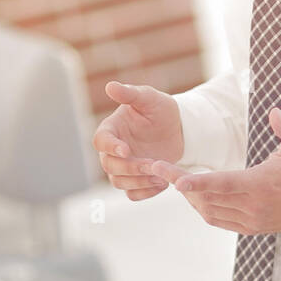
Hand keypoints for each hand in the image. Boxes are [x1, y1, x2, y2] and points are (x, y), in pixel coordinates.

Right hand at [92, 80, 184, 201]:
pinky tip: (162, 183)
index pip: (101, 141)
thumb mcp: (148, 98)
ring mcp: (123, 167)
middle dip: (130, 167)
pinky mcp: (136, 181)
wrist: (179, 129)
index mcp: (111, 130)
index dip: (110, 147)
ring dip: (139, 181)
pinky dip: (146, 192)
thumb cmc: (161, 109)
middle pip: (109, 166)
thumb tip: (110, 86)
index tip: (126, 150)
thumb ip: (130, 94)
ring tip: (161, 175)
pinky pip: (133, 194)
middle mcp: (113, 151)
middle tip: (152, 164)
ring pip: (119, 182)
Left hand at [145, 108, 280, 232]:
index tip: (175, 180)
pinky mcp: (252, 228)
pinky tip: (195, 195)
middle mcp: (254, 206)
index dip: (197, 183)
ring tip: (174, 179)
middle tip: (158, 168)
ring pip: (210, 212)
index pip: (222, 184)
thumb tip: (274, 113)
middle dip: (181, 184)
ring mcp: (252, 220)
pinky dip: (203, 208)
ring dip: (190, 197)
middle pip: (208, 198)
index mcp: (262, 185)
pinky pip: (219, 220)